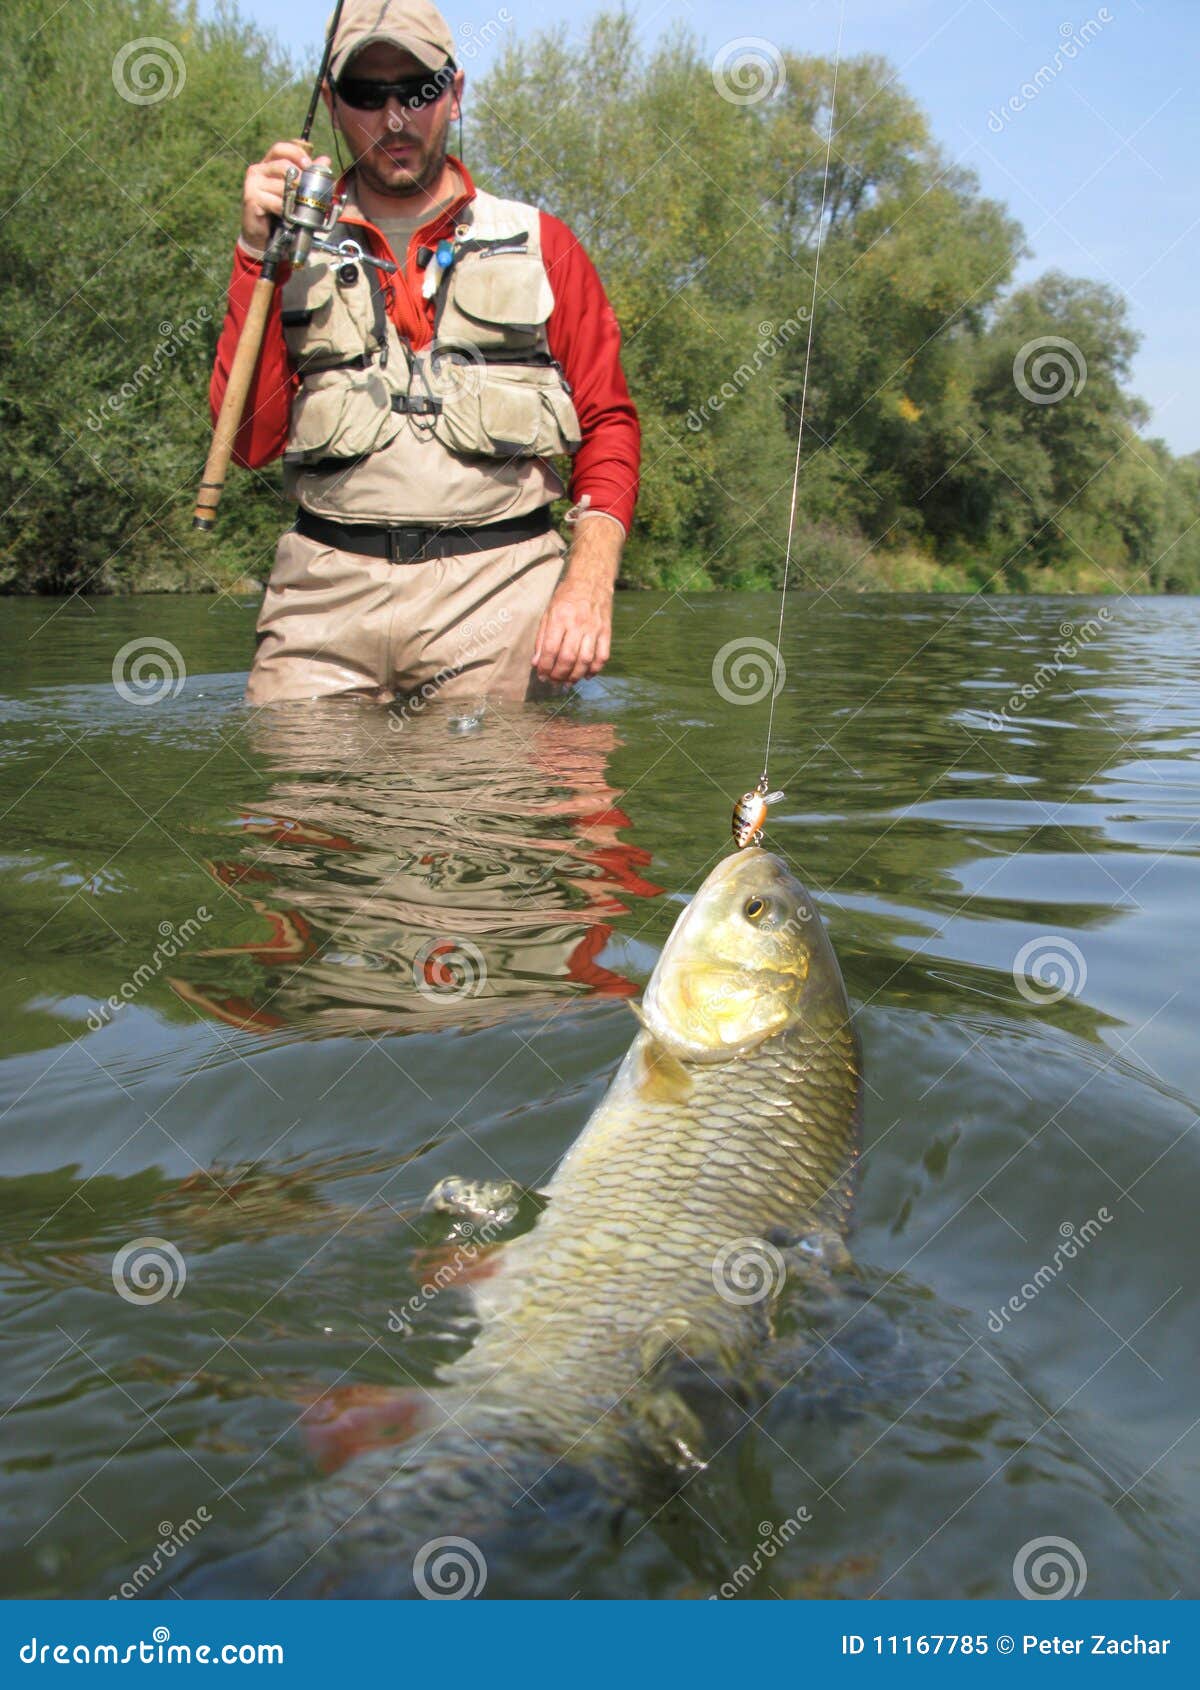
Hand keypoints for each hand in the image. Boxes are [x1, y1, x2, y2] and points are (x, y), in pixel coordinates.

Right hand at [241, 141, 330, 249]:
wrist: (262, 235)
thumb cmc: (279, 211)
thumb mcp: (294, 190)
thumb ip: (308, 174)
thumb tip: (325, 160)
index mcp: (267, 164)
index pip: (281, 148)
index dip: (296, 153)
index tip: (309, 165)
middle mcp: (257, 170)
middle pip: (284, 166)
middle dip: (301, 179)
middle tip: (308, 192)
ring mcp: (253, 184)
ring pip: (282, 186)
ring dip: (294, 199)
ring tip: (297, 208)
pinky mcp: (251, 199)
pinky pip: (276, 202)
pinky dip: (286, 211)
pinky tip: (287, 216)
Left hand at [532, 516, 621, 683]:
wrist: (592, 580)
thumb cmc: (567, 596)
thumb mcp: (548, 612)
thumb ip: (541, 638)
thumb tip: (536, 662)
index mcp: (559, 618)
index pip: (550, 649)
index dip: (545, 667)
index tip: (541, 676)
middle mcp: (577, 624)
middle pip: (568, 658)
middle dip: (558, 675)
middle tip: (554, 682)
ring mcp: (594, 628)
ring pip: (585, 660)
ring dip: (575, 676)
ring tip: (568, 682)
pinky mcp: (606, 631)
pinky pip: (603, 656)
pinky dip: (595, 670)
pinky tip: (587, 675)